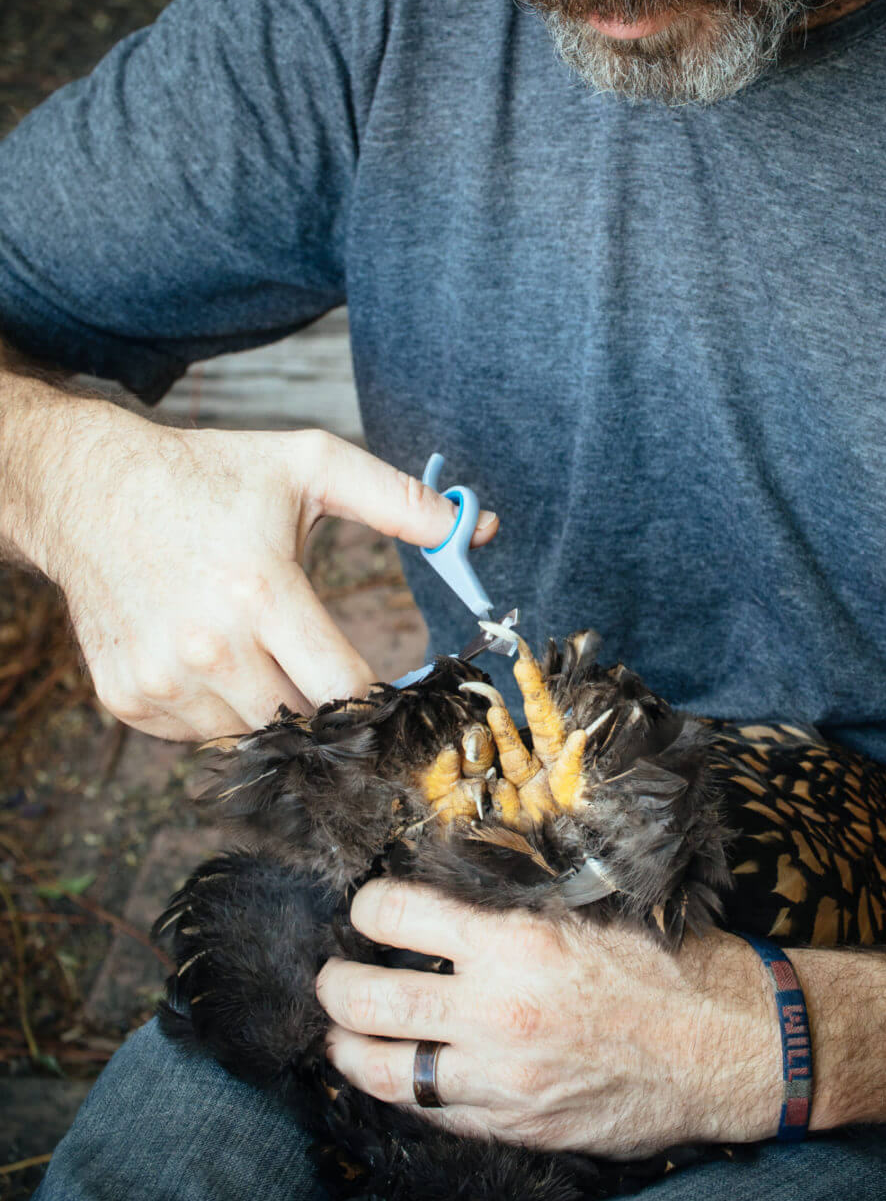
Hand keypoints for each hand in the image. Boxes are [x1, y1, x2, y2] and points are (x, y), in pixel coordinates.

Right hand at [22, 401, 495, 739]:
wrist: (90, 490)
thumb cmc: (209, 474)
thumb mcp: (310, 465)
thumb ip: (400, 500)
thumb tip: (480, 528)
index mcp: (261, 591)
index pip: (345, 688)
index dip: (381, 699)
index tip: (398, 694)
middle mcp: (208, 646)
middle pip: (304, 720)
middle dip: (327, 699)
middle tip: (321, 657)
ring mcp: (161, 679)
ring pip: (253, 734)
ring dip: (271, 703)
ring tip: (256, 640)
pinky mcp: (128, 698)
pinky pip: (201, 735)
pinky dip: (219, 708)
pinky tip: (208, 654)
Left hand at [316, 879, 783, 1157]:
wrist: (722, 1049)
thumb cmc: (665, 968)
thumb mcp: (589, 912)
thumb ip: (517, 908)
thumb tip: (454, 891)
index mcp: (514, 943)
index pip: (396, 916)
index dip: (367, 908)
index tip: (367, 908)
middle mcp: (496, 1011)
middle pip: (366, 1000)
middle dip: (334, 984)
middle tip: (333, 976)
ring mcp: (500, 1078)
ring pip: (384, 1070)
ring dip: (349, 1047)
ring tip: (343, 1033)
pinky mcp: (513, 1125)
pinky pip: (432, 1112)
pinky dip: (402, 1091)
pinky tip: (397, 1074)